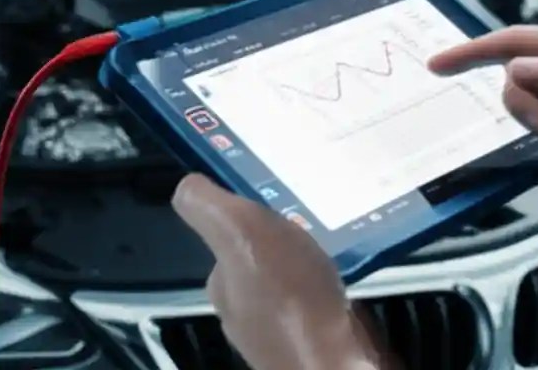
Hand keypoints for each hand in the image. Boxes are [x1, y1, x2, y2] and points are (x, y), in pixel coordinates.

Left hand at [171, 174, 397, 369]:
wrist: (336, 363)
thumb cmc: (289, 298)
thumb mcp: (238, 233)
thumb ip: (208, 208)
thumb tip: (184, 185)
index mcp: (223, 285)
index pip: (228, 241)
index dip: (247, 216)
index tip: (273, 196)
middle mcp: (248, 311)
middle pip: (264, 261)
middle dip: (285, 238)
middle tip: (313, 213)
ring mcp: (286, 331)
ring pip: (296, 282)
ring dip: (313, 261)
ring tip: (335, 239)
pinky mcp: (322, 340)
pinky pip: (325, 301)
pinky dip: (335, 285)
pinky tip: (352, 274)